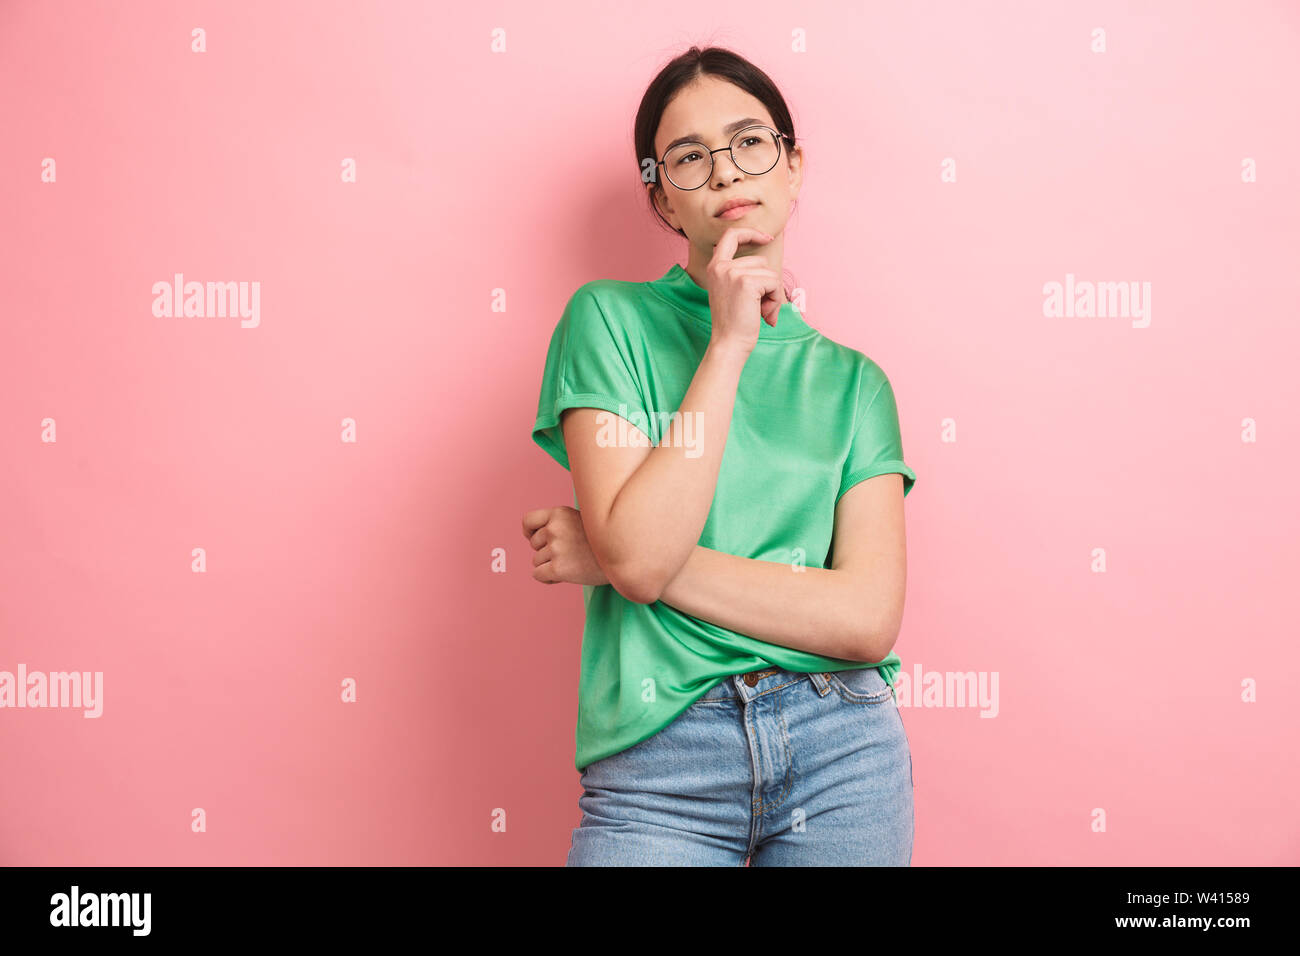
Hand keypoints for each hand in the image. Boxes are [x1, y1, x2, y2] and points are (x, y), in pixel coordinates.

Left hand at [521, 505, 609, 585]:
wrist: (624, 555)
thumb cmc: (603, 541)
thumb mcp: (582, 519)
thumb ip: (559, 524)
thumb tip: (534, 538)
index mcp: (559, 513)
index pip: (528, 521)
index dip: (530, 532)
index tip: (535, 539)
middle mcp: (555, 528)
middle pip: (534, 544)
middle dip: (546, 551)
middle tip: (568, 554)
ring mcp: (556, 548)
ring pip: (536, 561)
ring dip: (549, 565)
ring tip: (572, 564)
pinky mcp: (558, 568)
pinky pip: (538, 575)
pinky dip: (548, 578)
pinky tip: (564, 576)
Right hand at [706, 226, 780, 354]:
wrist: (729, 343)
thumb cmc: (734, 322)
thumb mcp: (732, 291)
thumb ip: (742, 274)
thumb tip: (767, 266)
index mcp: (715, 267)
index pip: (731, 235)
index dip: (750, 233)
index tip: (766, 238)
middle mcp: (722, 266)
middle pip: (761, 261)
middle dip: (767, 284)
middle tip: (760, 307)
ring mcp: (733, 273)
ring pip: (770, 273)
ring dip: (772, 294)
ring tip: (760, 312)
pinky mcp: (747, 282)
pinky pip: (774, 283)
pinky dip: (775, 299)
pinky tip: (764, 314)